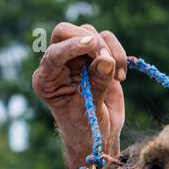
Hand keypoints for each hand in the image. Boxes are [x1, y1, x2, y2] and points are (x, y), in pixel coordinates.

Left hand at [32, 22, 126, 168]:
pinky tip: (121, 78)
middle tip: (106, 60)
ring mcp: (76, 58)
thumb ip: (97, 84)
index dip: (71, 46)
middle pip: (64, 32)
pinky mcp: (96, 56)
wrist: (99, 136)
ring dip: (107, 50)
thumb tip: (107, 60)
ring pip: (89, 33)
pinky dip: (118, 53)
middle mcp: (58, 65)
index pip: (53, 53)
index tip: (92, 45)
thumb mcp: (89, 111)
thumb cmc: (87, 129)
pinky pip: (107, 39)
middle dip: (89, 42)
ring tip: (117, 77)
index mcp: (47, 80)